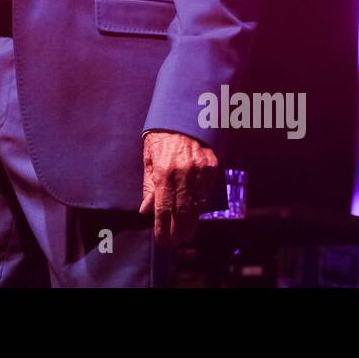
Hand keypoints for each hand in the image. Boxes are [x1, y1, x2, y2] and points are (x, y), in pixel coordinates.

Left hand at [139, 131, 217, 246]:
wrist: (183, 114)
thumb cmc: (162, 136)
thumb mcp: (149, 158)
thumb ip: (149, 186)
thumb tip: (146, 210)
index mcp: (164, 171)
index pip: (163, 208)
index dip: (162, 227)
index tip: (161, 240)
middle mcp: (183, 173)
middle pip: (182, 212)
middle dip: (178, 231)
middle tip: (174, 242)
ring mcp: (200, 171)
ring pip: (197, 205)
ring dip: (191, 223)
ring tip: (185, 234)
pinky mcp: (212, 167)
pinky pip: (206, 193)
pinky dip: (200, 206)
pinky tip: (194, 214)